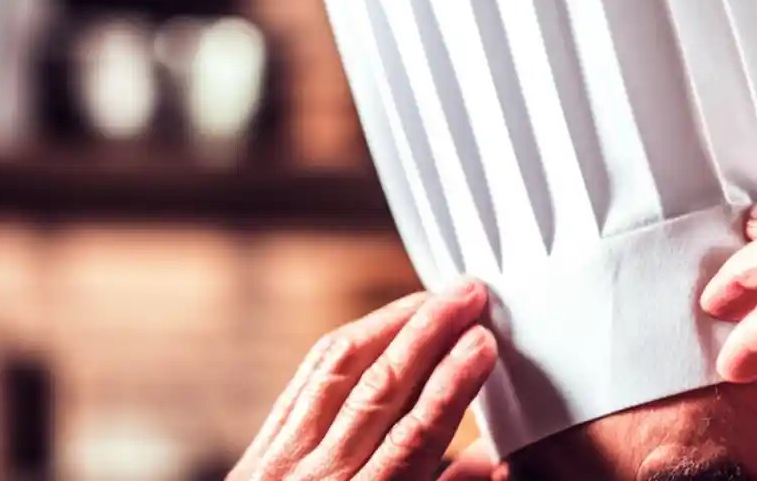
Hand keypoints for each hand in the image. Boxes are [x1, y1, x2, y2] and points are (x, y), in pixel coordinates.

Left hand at [229, 280, 497, 480]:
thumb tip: (496, 460)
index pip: (415, 434)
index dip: (453, 383)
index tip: (485, 341)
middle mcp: (320, 480)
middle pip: (379, 388)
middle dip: (429, 332)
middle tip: (470, 293)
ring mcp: (282, 463)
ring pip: (338, 372)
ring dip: (392, 323)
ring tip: (434, 296)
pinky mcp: (261, 451)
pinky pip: (307, 381)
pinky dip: (348, 344)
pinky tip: (380, 323)